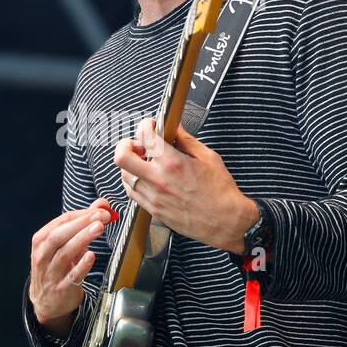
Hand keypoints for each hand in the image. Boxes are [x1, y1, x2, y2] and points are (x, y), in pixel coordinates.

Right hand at [29, 198, 117, 330]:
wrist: (46, 301)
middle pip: (59, 235)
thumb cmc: (56, 267)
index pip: (61, 222)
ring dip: (82, 239)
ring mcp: (51, 272)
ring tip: (98, 228)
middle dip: (81, 223)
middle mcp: (43, 255)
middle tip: (101, 217)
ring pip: (65, 253)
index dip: (81, 214)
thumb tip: (101, 205)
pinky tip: (91, 256)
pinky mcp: (62, 288)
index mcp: (41, 241)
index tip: (100, 210)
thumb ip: (82, 224)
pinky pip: (72, 276)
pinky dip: (82, 265)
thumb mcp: (64, 244)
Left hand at [114, 117, 258, 252]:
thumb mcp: (208, 157)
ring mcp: (153, 197)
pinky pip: (131, 192)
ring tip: (145, 163)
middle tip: (138, 144)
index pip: (145, 135)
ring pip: (124, 175)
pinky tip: (147, 178)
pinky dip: (134, 181)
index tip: (151, 126)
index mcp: (173, 163)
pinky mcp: (153, 210)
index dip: (146, 125)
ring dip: (130, 164)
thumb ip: (186, 140)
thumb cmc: (221, 192)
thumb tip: (174, 128)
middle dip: (126, 145)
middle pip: (121, 157)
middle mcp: (158, 180)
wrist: (225, 221)